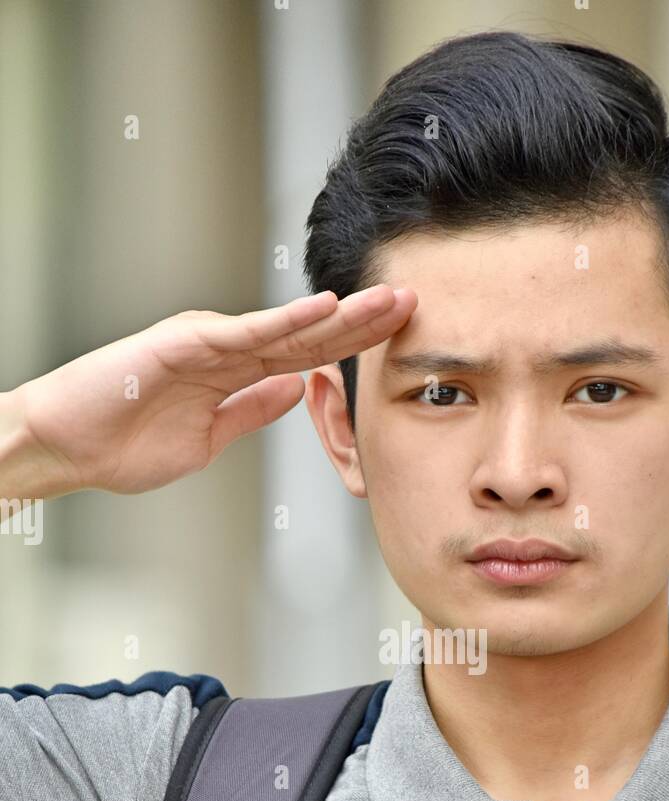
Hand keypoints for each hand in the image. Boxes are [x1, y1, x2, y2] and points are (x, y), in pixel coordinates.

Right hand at [2, 283, 416, 497]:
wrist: (66, 446)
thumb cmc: (124, 442)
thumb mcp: (209, 436)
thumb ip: (251, 410)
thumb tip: (295, 391)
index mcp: (234, 371)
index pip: (307, 355)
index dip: (355, 343)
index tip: (402, 334)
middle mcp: (226, 348)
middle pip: (308, 333)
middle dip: (363, 319)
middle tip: (415, 300)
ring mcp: (205, 341)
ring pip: (285, 325)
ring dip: (338, 313)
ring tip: (386, 299)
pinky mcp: (181, 343)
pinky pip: (243, 333)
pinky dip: (284, 321)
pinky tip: (322, 310)